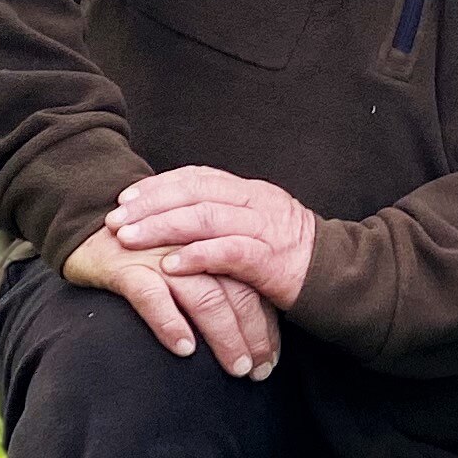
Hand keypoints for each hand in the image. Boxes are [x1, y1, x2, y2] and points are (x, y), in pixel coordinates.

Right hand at [63, 224, 281, 377]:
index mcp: (211, 242)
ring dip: (224, 335)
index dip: (267, 322)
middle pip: (236, 292)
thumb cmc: (142, 248)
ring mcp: (159, 256)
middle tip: (260, 371)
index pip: (252, 284)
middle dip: (253, 335)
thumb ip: (216, 278)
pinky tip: (184, 348)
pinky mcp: (125, 266)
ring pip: (204, 296)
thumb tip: (249, 324)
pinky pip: (151, 294)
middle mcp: (192, 248)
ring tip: (237, 367)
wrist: (85, 221)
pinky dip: (169, 322)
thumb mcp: (186, 256)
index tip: (273, 358)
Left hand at [102, 165, 319, 313]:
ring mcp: (267, 230)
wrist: (342, 280)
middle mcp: (258, 203)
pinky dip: (196, 257)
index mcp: (251, 192)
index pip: (197, 177)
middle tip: (115, 220)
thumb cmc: (292, 261)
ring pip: (207, 218)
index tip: (126, 198)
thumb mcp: (257, 229)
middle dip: (149, 205)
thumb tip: (178, 219)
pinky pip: (229, 253)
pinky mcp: (274, 261)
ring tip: (129, 240)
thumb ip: (225, 220)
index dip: (159, 186)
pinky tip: (169, 267)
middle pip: (194, 193)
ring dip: (162, 228)